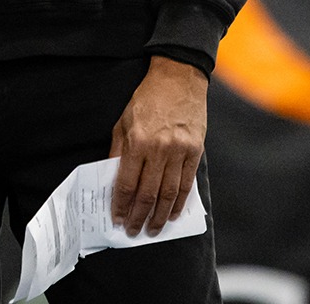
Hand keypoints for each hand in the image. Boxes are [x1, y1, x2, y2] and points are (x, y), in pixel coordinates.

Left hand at [109, 56, 208, 235]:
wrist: (178, 78)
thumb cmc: (146, 99)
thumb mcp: (123, 121)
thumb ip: (118, 151)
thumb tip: (114, 180)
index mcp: (137, 141)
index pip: (127, 183)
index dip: (122, 205)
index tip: (118, 219)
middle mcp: (159, 149)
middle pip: (148, 194)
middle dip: (139, 217)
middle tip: (133, 231)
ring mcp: (179, 151)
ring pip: (169, 194)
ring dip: (160, 216)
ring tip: (153, 230)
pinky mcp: (195, 151)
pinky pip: (187, 184)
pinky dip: (179, 202)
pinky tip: (172, 213)